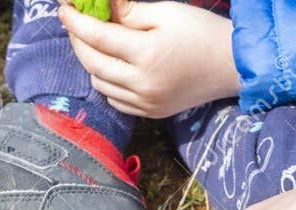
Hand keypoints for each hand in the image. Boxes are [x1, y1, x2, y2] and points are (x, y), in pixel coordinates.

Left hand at [59, 0, 238, 119]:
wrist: (232, 66)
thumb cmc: (201, 32)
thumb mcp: (167, 12)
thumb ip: (129, 11)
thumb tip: (100, 5)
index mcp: (146, 55)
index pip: (98, 37)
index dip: (76, 22)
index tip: (63, 8)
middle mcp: (142, 85)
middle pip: (92, 64)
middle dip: (77, 41)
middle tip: (74, 23)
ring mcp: (145, 103)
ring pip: (100, 84)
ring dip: (91, 63)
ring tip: (95, 43)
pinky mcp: (150, 113)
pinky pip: (115, 100)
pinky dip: (106, 82)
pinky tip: (112, 66)